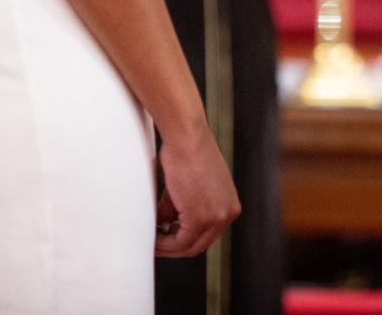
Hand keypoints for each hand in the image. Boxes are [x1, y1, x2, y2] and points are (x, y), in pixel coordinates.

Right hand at [155, 125, 239, 257]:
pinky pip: (179, 242)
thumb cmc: (186, 149)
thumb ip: (181, 207)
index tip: (166, 237)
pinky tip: (153, 234)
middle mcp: (228, 213)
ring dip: (167, 246)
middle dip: (174, 246)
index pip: (206, 234)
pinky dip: (164, 242)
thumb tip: (164, 225)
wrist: (186, 135)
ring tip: (151, 239)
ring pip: (189, 247)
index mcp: (229, 204)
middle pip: (199, 245)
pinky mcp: (200, 218)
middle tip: (155, 242)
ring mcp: (216, 217)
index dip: (184, 239)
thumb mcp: (189, 185)